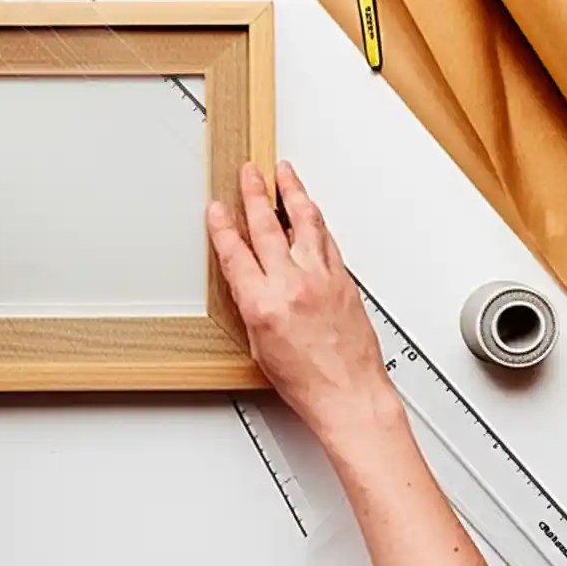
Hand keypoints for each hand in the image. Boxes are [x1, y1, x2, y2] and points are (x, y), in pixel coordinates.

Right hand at [206, 161, 398, 442]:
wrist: (350, 394)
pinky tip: (311, 210)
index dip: (222, 226)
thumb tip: (247, 281)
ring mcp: (321, 278)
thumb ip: (251, 305)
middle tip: (249, 172)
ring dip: (293, 192)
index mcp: (263, 304)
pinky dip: (316, 220)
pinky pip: (327, 240)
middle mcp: (292, 284)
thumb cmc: (306, 381)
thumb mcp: (258, 346)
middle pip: (267, 226)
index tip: (216, 208)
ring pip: (305, 222)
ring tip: (285, 172)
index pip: (235, 252)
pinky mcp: (344, 280)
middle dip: (254, 194)